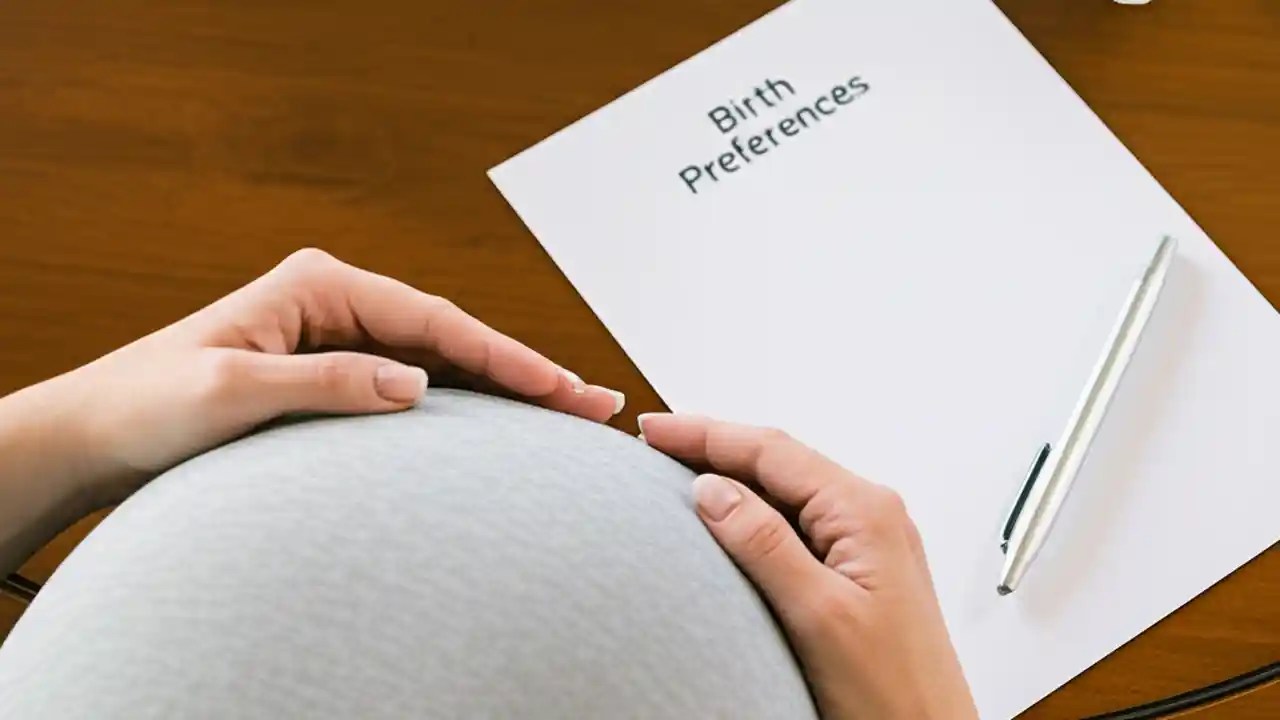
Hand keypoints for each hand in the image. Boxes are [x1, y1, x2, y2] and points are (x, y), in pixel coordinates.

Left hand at [48, 248, 623, 504]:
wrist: (100, 434)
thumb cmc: (150, 405)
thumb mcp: (229, 393)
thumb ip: (324, 381)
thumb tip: (416, 384)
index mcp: (318, 286)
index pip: (432, 320)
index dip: (503, 354)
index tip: (558, 386)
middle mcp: (337, 303)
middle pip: (452, 336)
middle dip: (524, 369)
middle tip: (595, 401)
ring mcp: (341, 337)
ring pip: (443, 361)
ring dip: (506, 387)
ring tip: (572, 410)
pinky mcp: (337, 374)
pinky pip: (416, 385)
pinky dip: (466, 403)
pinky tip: (506, 423)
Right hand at [639, 414, 976, 719]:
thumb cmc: (895, 693)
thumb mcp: (818, 615)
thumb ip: (765, 545)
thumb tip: (713, 489)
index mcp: (866, 512)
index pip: (772, 451)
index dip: (707, 434)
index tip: (655, 430)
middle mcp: (870, 516)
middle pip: (778, 462)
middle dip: (714, 446)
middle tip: (655, 442)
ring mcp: (864, 542)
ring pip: (785, 491)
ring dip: (732, 476)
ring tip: (678, 469)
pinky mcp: (855, 571)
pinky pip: (795, 523)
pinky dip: (752, 513)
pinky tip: (724, 519)